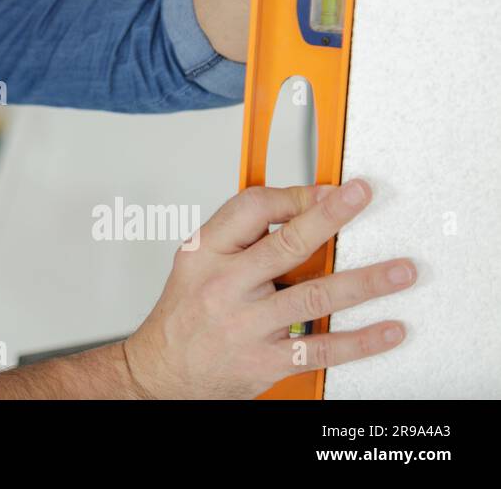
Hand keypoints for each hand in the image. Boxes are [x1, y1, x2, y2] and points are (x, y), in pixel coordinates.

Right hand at [122, 179, 414, 398]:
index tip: (328, 192)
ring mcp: (248, 324)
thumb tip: (299, 209)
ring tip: (399, 271)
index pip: (251, 208)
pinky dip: (360, 340)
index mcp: (206, 252)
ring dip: (365, 283)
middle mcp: (226, 285)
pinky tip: (386, 329)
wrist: (162, 370)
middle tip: (360, 197)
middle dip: (329, 217)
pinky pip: (321, 348)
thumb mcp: (197, 260)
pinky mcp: (266, 360)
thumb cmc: (185, 313)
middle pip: (286, 244)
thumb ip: (241, 235)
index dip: (294, 196)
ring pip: (314, 296)